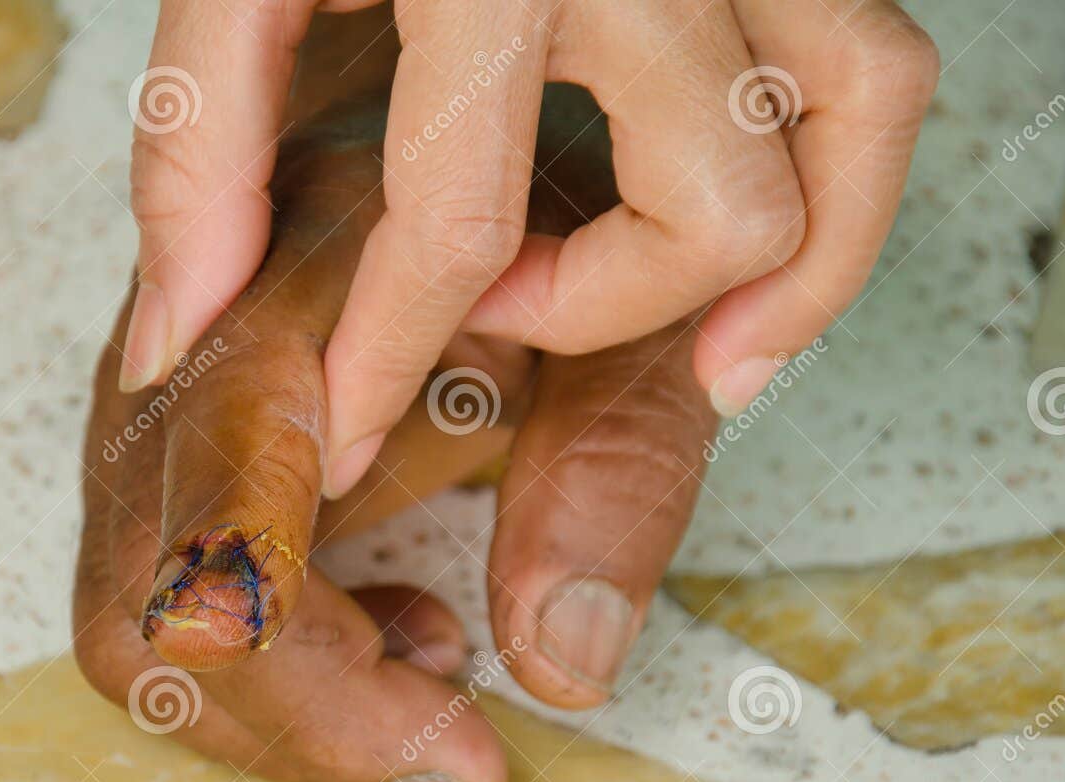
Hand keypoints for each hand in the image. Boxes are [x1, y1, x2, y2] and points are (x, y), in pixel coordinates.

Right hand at [75, 88, 712, 781]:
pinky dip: (271, 652)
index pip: (224, 542)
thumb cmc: (562, 200)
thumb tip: (555, 669)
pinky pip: (157, 583)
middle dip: (296, 726)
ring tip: (429, 669)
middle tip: (451, 758)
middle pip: (144, 612)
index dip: (324, 691)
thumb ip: (610, 473)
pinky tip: (400, 624)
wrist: (479, 102)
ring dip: (277, 701)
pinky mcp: (172, 423)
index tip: (462, 756)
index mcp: (293, 303)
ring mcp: (159, 389)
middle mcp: (187, 348)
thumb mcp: (635, 320)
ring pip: (130, 617)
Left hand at [120, 1, 936, 496]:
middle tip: (495, 305)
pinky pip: (877, 73)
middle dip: (592, 305)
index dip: (391, 356)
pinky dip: (848, 190)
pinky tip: (766, 278)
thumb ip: (199, 141)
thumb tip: (187, 321)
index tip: (347, 425)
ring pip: (844, 134)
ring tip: (704, 358)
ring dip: (778, 276)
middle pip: (705, 212)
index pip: (460, 222)